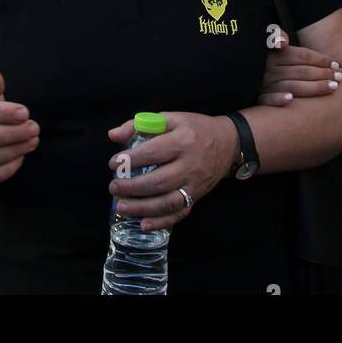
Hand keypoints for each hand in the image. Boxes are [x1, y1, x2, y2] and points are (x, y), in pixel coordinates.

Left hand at [105, 112, 236, 231]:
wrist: (228, 143)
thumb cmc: (195, 129)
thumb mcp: (170, 118)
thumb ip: (139, 125)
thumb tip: (113, 136)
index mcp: (183, 141)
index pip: (152, 152)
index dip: (130, 160)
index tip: (113, 163)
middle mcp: (190, 165)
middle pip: (158, 181)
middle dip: (132, 187)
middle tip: (113, 187)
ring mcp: (195, 185)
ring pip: (168, 202)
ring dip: (142, 208)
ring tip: (121, 207)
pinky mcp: (198, 197)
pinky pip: (180, 213)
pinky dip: (161, 221)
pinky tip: (144, 224)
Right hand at [258, 36, 341, 106]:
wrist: (240, 74)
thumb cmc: (264, 58)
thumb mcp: (266, 40)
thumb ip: (275, 34)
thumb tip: (283, 42)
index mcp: (274, 54)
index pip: (302, 55)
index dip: (321, 59)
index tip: (335, 64)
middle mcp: (269, 69)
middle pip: (301, 71)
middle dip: (323, 74)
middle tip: (340, 77)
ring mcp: (263, 84)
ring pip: (293, 86)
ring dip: (314, 87)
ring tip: (333, 87)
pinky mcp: (257, 97)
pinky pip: (267, 100)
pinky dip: (278, 99)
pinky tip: (291, 100)